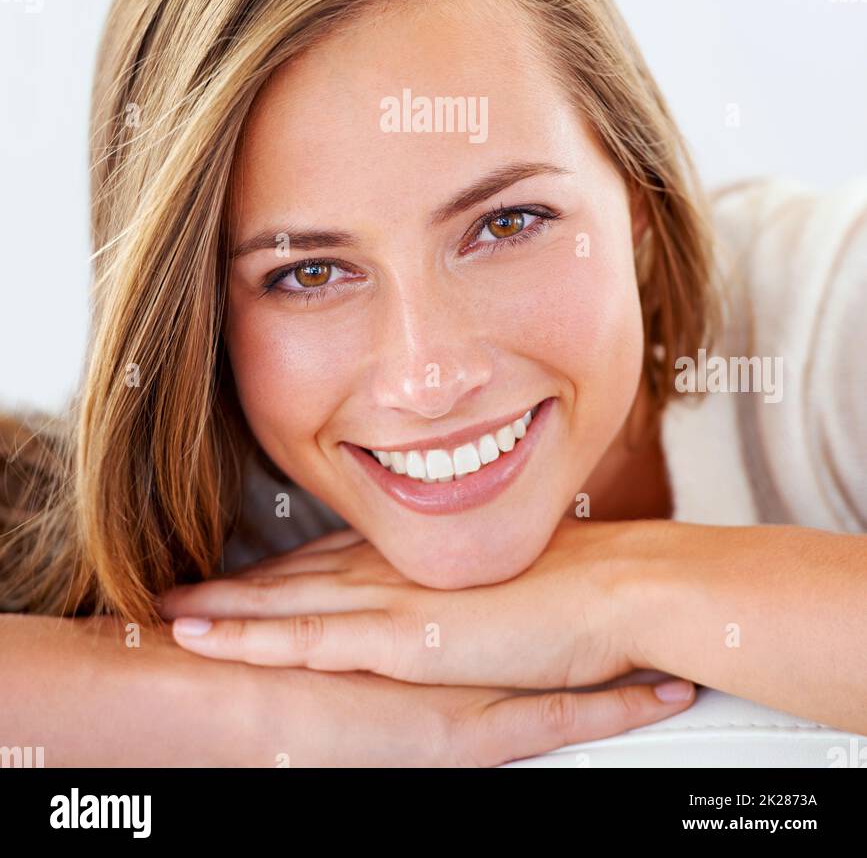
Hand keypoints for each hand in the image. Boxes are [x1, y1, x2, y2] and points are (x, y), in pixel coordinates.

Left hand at [157, 519, 668, 691]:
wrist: (618, 590)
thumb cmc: (585, 590)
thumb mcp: (517, 591)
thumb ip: (478, 593)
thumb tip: (468, 605)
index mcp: (424, 556)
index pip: (335, 559)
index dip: (284, 570)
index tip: (244, 576)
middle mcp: (396, 567)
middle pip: (297, 574)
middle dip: (237, 586)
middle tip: (182, 591)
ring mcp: (392, 597)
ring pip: (282, 600)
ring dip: (222, 606)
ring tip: (168, 611)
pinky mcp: (397, 634)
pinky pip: (301, 636)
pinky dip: (244, 634)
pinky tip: (203, 637)